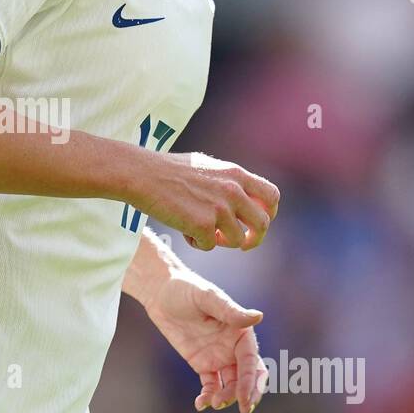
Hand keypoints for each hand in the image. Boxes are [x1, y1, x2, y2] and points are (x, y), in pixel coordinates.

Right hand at [131, 151, 279, 250]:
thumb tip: (242, 195)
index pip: (271, 196)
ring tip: (200, 232)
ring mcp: (219, 209)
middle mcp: (233, 191)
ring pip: (236, 240)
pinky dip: (197, 243)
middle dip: (254, 238)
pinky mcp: (203, 225)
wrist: (142, 174)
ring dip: (220, 241)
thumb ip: (228, 181)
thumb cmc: (168, 169)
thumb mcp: (207, 166)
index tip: (256, 221)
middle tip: (242, 243)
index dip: (268, 213)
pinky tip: (183, 230)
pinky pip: (209, 246)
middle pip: (262, 224)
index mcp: (236, 175)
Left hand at [144, 268, 269, 412]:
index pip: (251, 361)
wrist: (161, 292)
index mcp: (241, 332)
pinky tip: (201, 404)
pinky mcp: (203, 364)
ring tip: (212, 403)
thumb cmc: (186, 289)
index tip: (245, 399)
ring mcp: (219, 357)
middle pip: (248, 376)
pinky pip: (211, 385)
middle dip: (248, 393)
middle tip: (243, 408)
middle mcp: (234, 347)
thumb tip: (258, 316)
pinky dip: (208, 396)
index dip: (251, 381)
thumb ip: (230, 310)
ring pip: (230, 384)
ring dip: (226, 397)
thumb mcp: (207, 297)